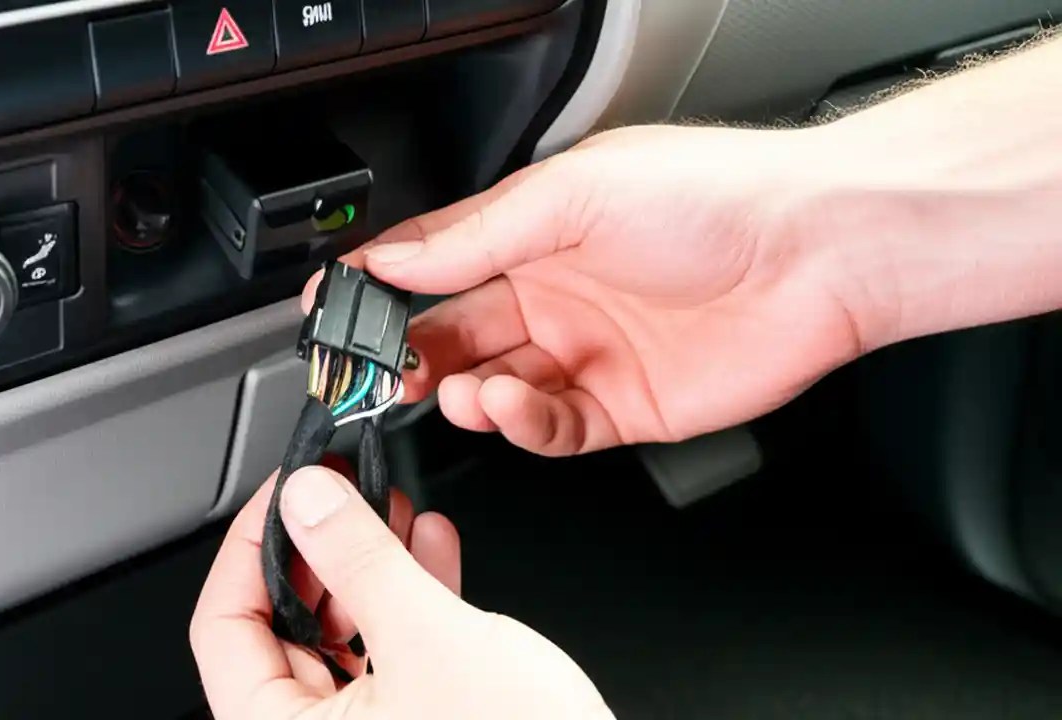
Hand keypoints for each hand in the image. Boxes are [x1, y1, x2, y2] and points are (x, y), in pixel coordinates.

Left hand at [190, 466, 612, 719]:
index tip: (286, 491)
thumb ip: (360, 560)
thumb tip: (306, 500)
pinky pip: (388, 655)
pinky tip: (429, 548)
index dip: (250, 546)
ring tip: (392, 510)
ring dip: (368, 567)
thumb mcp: (428, 640)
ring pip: (340, 637)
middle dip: (319, 550)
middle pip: (281, 628)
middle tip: (344, 491)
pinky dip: (406, 599)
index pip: (223, 627)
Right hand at [307, 125, 863, 454]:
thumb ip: (473, 238)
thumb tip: (391, 258)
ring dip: (463, 392)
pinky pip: (549, 427)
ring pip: (494, 386)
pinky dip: (519, 423)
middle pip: (455, 333)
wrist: (818, 254)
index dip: (378, 289)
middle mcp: (554, 292)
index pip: (433, 263)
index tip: (333, 312)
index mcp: (533, 232)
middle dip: (412, 355)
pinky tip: (511, 403)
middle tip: (383, 371)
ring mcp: (586, 352)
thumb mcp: (571, 198)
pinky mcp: (620, 406)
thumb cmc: (713, 198)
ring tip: (456, 388)